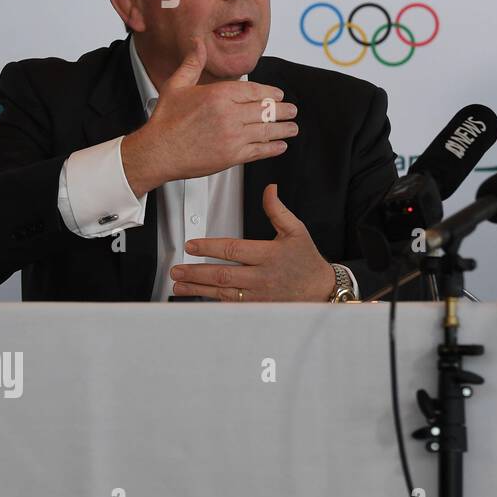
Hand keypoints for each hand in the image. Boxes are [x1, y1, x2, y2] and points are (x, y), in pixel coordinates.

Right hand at [120, 36, 297, 196]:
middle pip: (267, 110)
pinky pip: (260, 150)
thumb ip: (193, 63)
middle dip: (283, 110)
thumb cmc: (166, 120)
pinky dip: (273, 148)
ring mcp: (233, 136)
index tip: (279, 95)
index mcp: (219, 94)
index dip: (271, 93)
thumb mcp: (177, 85)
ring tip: (292, 128)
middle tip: (292, 110)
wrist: (157, 151)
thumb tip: (198, 42)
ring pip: (268, 130)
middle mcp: (230, 114)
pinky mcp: (233, 156)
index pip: (256, 91)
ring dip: (284, 129)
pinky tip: (280, 146)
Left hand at [169, 184, 336, 301]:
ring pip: (222, 291)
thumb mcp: (296, 230)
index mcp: (269, 255)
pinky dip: (211, 300)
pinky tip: (197, 297)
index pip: (234, 250)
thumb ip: (278, 210)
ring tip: (179, 284)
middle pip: (223, 274)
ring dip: (198, 288)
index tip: (192, 245)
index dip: (210, 247)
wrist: (320, 289)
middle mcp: (262, 276)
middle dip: (196, 272)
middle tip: (177, 269)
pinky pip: (230, 304)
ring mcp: (258, 294)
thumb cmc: (306, 260)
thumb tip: (269, 190)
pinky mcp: (257, 306)